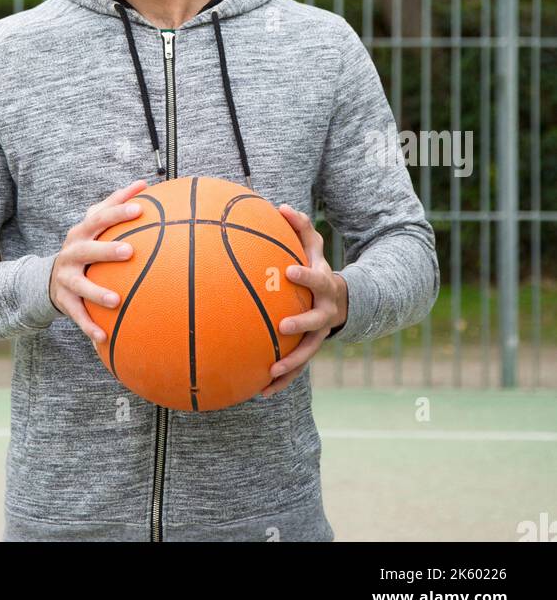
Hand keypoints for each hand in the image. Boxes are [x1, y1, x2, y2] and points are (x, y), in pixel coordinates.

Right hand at [48, 180, 145, 343]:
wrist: (51, 278)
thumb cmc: (86, 245)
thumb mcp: (94, 225)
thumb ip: (115, 204)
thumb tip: (144, 183)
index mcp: (81, 233)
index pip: (99, 217)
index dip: (117, 211)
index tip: (140, 208)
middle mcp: (71, 253)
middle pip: (87, 249)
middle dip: (107, 250)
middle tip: (130, 251)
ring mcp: (66, 278)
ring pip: (80, 286)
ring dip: (97, 293)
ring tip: (117, 301)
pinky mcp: (65, 301)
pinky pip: (77, 315)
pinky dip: (89, 326)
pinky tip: (103, 338)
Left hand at [258, 203, 347, 397]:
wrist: (340, 301)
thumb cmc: (316, 267)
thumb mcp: (313, 246)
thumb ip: (300, 227)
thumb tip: (281, 206)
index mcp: (324, 286)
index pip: (316, 279)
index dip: (305, 276)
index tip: (288, 271)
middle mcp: (324, 314)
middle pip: (316, 322)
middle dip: (301, 324)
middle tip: (282, 325)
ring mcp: (318, 335)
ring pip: (306, 353)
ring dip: (290, 364)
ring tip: (270, 372)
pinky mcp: (308, 351)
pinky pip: (294, 368)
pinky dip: (280, 381)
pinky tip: (259, 392)